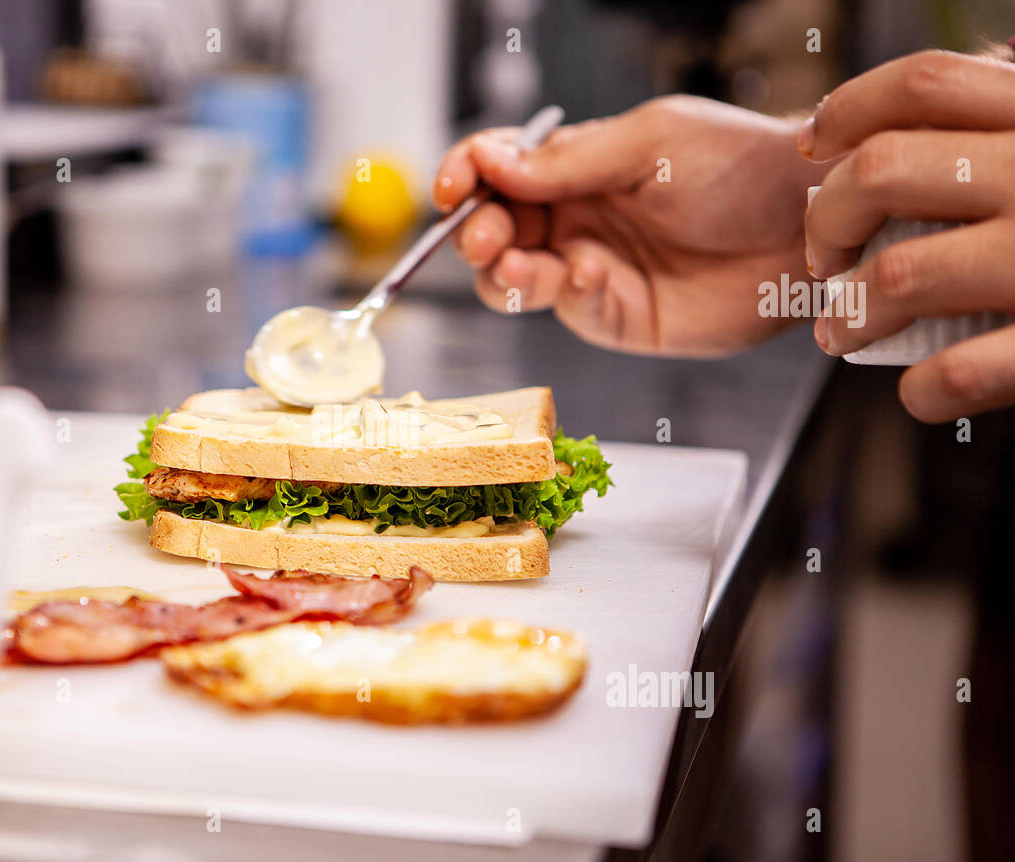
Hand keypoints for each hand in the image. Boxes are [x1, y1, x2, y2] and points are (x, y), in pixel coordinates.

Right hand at [434, 95, 823, 355]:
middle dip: (474, 233)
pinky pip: (568, 309)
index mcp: (575, 166)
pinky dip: (565, 293)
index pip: (497, 169)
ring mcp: (590, 269)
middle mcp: (573, 218)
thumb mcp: (653, 142)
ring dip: (502, 273)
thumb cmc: (741, 165)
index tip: (452, 186)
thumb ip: (571, 161)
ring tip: (517, 263)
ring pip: (514, 279)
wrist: (811, 222)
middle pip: (492, 229)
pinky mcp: (616, 316)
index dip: (465, 176)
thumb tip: (493, 166)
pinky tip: (590, 273)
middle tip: (481, 236)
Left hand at [803, 49, 1014, 421]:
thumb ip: (1004, 125)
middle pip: (882, 172)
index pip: (923, 85)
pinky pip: (958, 372)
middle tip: (823, 255)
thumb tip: (901, 116)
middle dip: (827, 218)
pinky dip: (922, 387)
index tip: (812, 147)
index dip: (847, 111)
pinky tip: (918, 387)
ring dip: (848, 313)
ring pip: (899, 275)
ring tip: (840, 329)